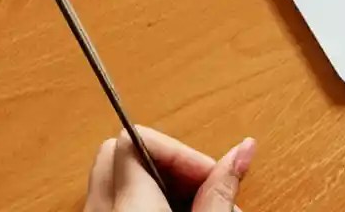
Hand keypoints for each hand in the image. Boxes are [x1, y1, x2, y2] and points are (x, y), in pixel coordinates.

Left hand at [84, 127, 255, 211]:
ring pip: (115, 176)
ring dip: (157, 181)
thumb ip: (221, 190)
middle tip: (198, 187)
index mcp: (126, 204)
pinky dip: (144, 199)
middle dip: (164, 160)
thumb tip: (245, 148)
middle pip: (117, 152)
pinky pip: (113, 200)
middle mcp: (100, 210)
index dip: (180, 151)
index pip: (135, 139)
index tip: (210, 174)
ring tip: (194, 206)